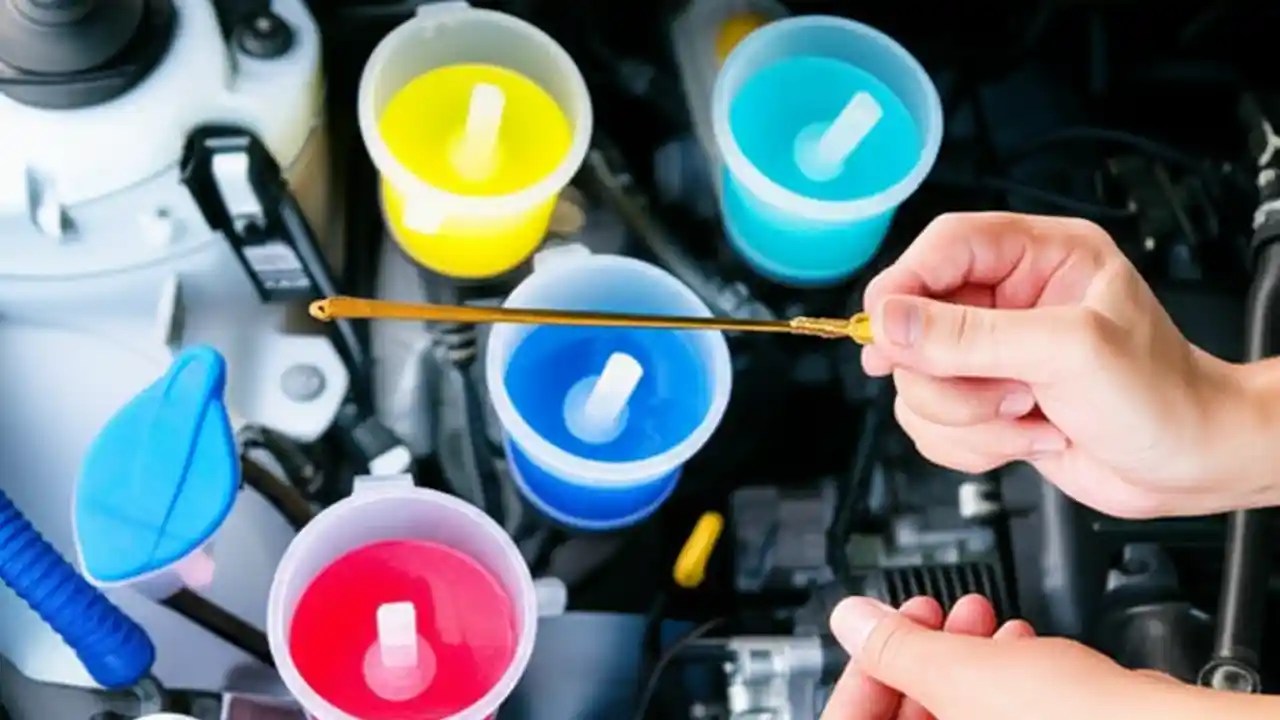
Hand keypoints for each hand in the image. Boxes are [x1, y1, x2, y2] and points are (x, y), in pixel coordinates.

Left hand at [822, 595, 1272, 719]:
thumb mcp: (960, 672)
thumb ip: (895, 646)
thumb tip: (852, 620)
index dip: (863, 674)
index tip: (871, 636)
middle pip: (913, 715)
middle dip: (921, 657)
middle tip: (932, 617)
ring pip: (962, 712)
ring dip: (966, 658)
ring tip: (981, 618)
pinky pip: (1005, 716)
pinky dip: (1005, 679)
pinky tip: (1019, 644)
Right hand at [861, 212, 1275, 517]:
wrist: (1189, 465)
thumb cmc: (1161, 396)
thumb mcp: (1067, 352)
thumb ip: (971, 336)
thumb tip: (892, 321)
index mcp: (1040, 256)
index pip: (944, 247)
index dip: (904, 284)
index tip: (884, 328)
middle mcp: (1009, 300)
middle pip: (915, 324)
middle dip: (950, 376)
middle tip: (1004, 392)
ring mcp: (992, 355)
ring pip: (916, 382)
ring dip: (966, 417)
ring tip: (1028, 416)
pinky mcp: (983, 401)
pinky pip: (931, 422)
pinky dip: (972, 445)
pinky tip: (1027, 438)